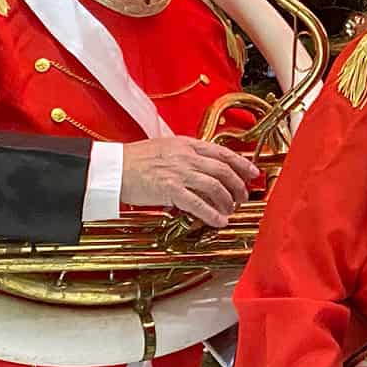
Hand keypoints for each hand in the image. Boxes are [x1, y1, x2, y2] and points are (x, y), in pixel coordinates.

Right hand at [119, 137, 259, 226]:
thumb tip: (203, 166)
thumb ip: (186, 154)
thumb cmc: (135, 160)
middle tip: (244, 196)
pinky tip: (219, 221)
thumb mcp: (165, 148)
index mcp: (186, 144)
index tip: (253, 172)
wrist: (113, 168)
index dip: (241, 163)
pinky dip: (212, 214)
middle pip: (223, 170)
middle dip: (238, 185)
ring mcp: (179, 172)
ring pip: (215, 186)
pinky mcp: (170, 189)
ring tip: (231, 210)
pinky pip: (198, 204)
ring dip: (227, 201)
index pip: (222, 152)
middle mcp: (186, 156)